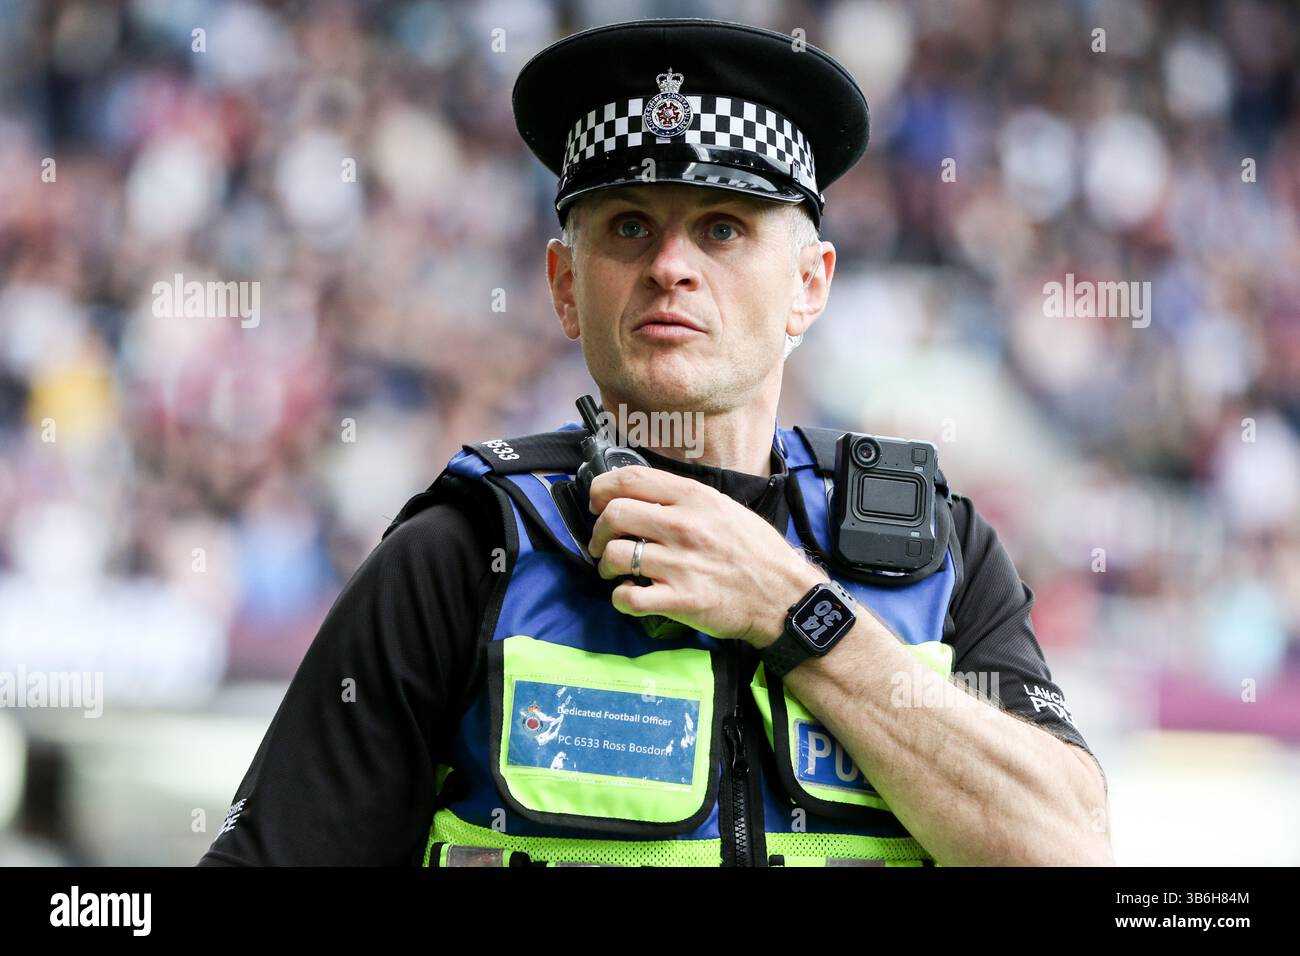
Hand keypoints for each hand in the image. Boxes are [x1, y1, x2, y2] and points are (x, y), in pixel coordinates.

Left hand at [586, 466, 828, 644]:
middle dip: (597, 530)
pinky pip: (628, 597)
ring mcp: (680, 564)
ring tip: (615, 571)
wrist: (782, 596)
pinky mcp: (680, 600)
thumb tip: (641, 495)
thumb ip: (684, 499)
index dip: (601, 489)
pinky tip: (631, 594)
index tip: (597, 502)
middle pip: (614, 515)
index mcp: (694, 498)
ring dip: (605, 565)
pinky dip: (620, 597)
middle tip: (602, 542)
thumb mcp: (725, 508)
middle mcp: (684, 526)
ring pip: (614, 555)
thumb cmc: (755, 552)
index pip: (630, 479)